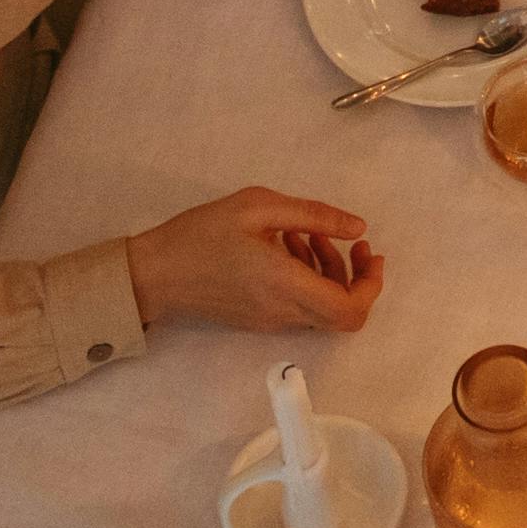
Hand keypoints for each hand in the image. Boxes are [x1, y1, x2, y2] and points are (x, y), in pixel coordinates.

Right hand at [125, 187, 384, 336]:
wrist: (154, 274)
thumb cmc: (202, 234)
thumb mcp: (257, 207)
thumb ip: (313, 215)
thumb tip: (358, 227)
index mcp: (287, 286)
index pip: (350, 311)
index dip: (371, 286)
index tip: (368, 253)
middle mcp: (284, 312)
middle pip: (342, 313)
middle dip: (355, 275)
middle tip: (347, 240)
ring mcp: (271, 320)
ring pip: (320, 307)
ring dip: (326, 271)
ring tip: (304, 232)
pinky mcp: (258, 319)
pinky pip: (298, 305)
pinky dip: (305, 278)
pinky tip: (284, 245)